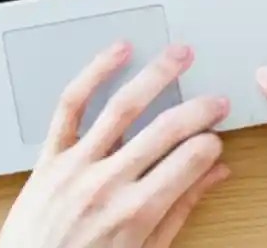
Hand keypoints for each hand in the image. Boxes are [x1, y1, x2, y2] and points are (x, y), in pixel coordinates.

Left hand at [0, 42, 230, 247]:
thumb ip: (181, 209)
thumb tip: (215, 175)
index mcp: (135, 213)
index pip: (189, 161)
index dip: (211, 145)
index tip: (217, 139)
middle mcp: (107, 184)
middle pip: (165, 130)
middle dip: (200, 110)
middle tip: (217, 99)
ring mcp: (76, 166)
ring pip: (123, 108)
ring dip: (156, 75)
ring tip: (179, 55)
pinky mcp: (49, 157)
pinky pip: (70, 107)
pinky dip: (94, 74)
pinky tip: (117, 53)